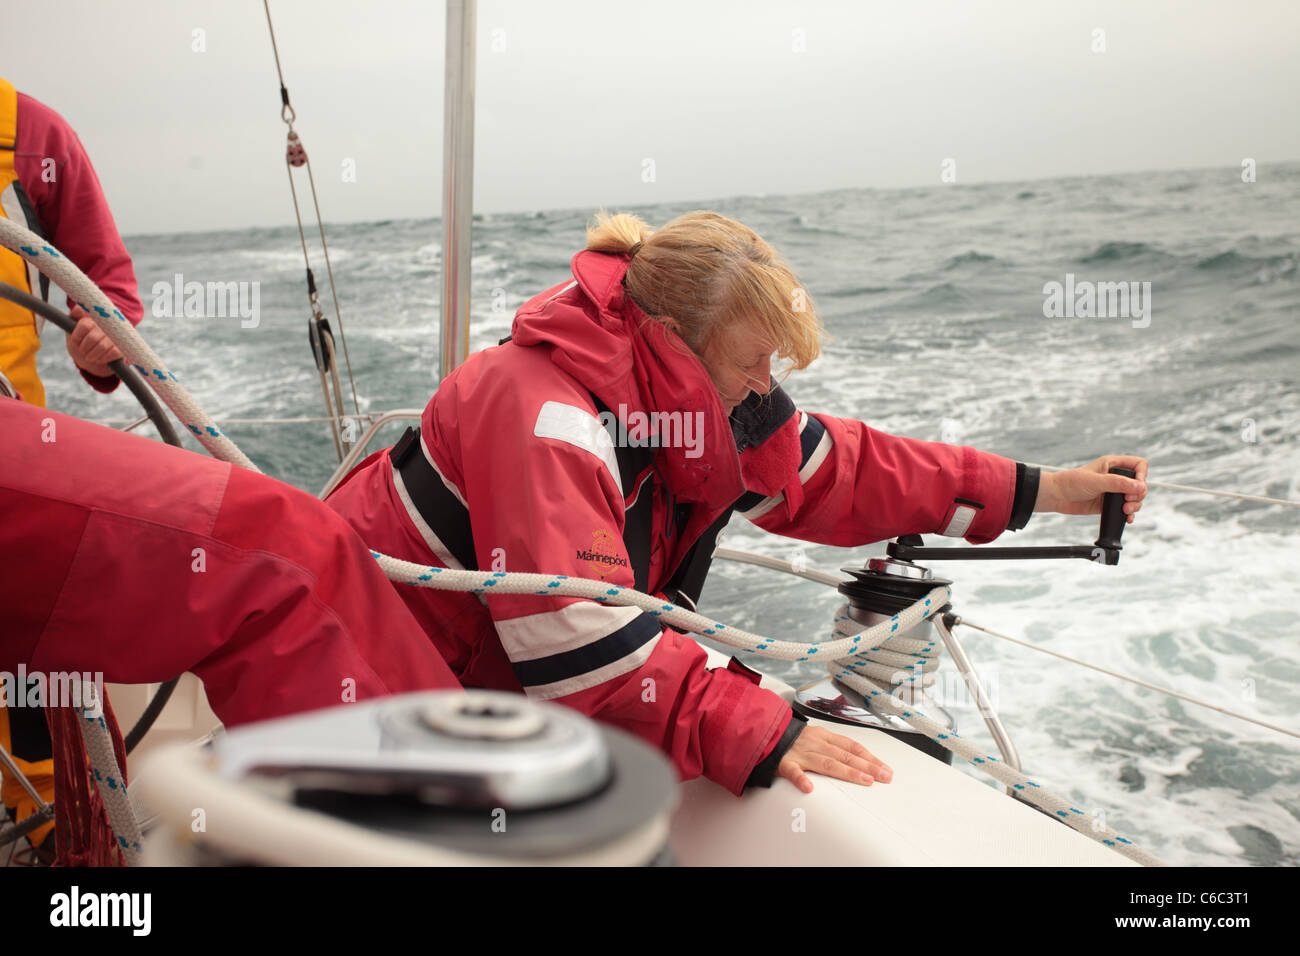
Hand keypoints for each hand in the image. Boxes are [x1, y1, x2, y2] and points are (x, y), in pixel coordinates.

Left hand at [65, 306, 122, 377]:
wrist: (92, 359)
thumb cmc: (82, 341)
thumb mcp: (73, 327)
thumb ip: (75, 315)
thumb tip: (80, 309)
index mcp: (96, 318)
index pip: (85, 325)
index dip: (77, 336)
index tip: (75, 341)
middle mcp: (108, 324)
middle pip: (92, 338)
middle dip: (84, 348)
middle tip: (82, 351)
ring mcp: (117, 336)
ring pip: (102, 346)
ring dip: (92, 355)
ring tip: (90, 357)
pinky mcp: (123, 347)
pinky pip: (113, 352)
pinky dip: (103, 358)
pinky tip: (99, 359)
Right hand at [778, 724, 892, 792]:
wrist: (764, 732)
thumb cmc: (792, 739)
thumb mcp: (816, 737)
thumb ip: (834, 747)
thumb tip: (858, 760)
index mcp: (824, 736)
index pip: (852, 747)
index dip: (870, 757)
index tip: (885, 769)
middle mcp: (816, 744)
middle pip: (845, 755)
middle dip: (867, 766)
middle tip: (884, 776)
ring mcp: (800, 753)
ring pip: (826, 763)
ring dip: (847, 771)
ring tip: (864, 780)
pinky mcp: (784, 763)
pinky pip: (793, 772)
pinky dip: (801, 779)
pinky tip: (810, 788)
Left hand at [1034, 455, 1148, 523]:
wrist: (1056, 497)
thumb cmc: (1071, 483)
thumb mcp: (1096, 481)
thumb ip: (1118, 484)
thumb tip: (1140, 486)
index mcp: (1113, 464)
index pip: (1138, 465)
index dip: (1142, 475)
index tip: (1136, 486)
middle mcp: (1115, 477)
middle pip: (1140, 484)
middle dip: (1138, 494)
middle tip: (1128, 501)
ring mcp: (1113, 491)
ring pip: (1135, 498)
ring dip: (1135, 505)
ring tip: (1125, 511)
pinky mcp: (1108, 504)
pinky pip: (1125, 509)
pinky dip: (1129, 514)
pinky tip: (1127, 518)